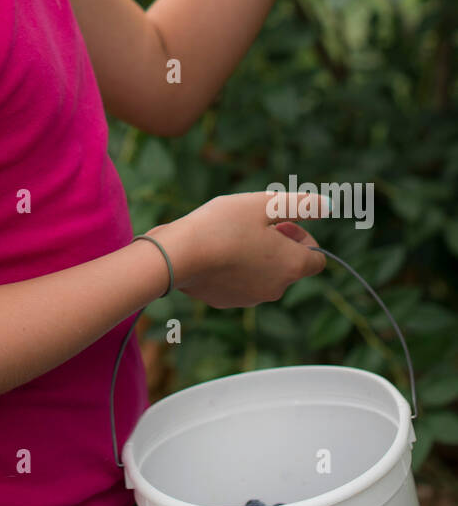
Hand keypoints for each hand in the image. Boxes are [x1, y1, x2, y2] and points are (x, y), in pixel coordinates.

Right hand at [150, 192, 326, 308]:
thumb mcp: (265, 204)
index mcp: (292, 266)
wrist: (178, 255)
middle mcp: (277, 288)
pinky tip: (214, 250)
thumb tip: (327, 205)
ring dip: (256, 256)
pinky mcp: (226, 301)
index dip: (303, 236)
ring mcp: (251, 298)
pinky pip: (240, 283)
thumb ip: (301, 204)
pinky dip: (234, 268)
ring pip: (264, 275)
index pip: (317, 258)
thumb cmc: (224, 225)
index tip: (279, 222)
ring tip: (230, 235)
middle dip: (278, 244)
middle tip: (253, 224)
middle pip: (290, 266)